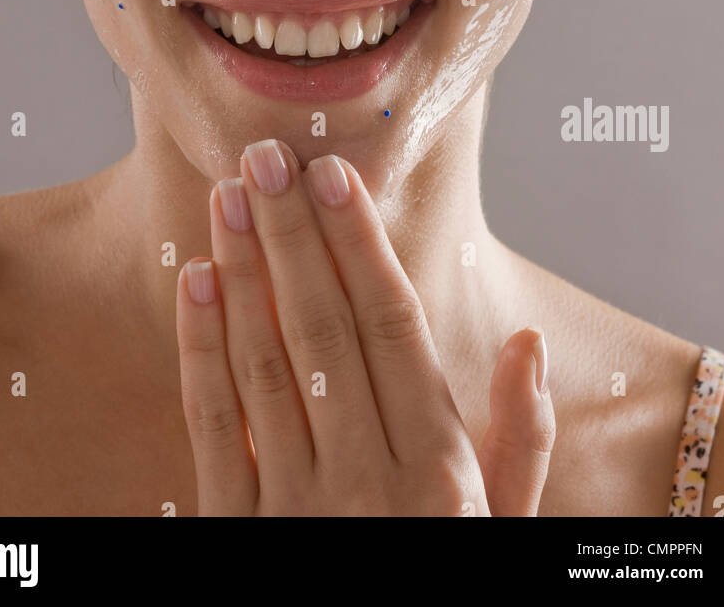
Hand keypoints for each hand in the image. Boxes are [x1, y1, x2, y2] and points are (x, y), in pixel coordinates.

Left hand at [177, 140, 555, 516]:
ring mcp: (294, 507)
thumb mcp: (506, 531)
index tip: (333, 177)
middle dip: (292, 237)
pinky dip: (200, 348)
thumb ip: (519, 443)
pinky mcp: (237, 534)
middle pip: (322, 329)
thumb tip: (529, 346)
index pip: (391, 328)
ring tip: (227, 197)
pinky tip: (195, 282)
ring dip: (242, 272)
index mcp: (438, 470)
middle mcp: (366, 480)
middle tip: (266, 158)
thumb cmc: (447, 583)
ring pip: (265, 363)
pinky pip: (212, 425)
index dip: (359, 245)